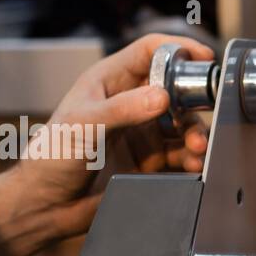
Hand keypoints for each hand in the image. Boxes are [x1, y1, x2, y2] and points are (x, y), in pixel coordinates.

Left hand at [2, 33, 215, 241]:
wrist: (46, 205)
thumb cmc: (51, 158)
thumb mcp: (84, 126)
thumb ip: (123, 110)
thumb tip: (162, 96)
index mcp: (109, 81)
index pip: (150, 51)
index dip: (178, 49)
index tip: (204, 58)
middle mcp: (129, 103)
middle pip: (175, 89)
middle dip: (195, 101)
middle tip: (209, 112)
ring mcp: (140, 132)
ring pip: (182, 124)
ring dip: (196, 134)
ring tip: (198, 148)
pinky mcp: (149, 160)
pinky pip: (180, 154)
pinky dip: (192, 158)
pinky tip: (194, 164)